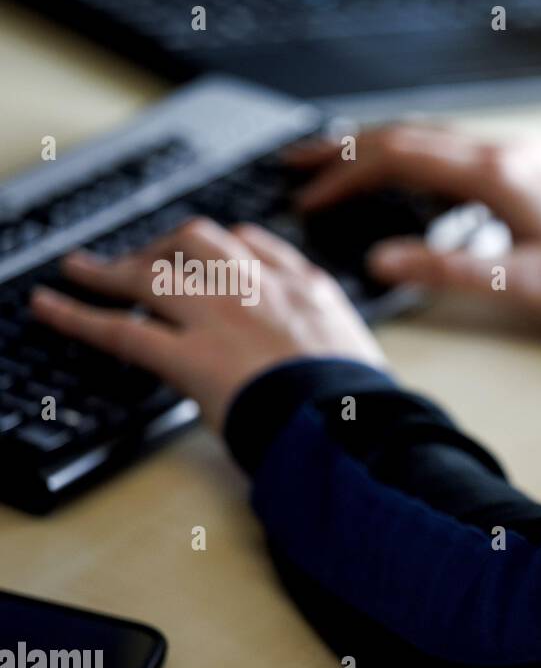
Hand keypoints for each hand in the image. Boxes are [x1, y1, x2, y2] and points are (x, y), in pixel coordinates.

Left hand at [30, 218, 385, 431]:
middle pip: (198, 241)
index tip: (206, 252)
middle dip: (162, 246)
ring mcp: (221, 317)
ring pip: (153, 273)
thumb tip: (328, 358)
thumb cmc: (364, 407)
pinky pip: (121, 329)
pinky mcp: (190, 356)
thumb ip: (335, 341)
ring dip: (110, 270)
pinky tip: (49, 307)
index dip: (220, 246)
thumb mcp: (361, 357)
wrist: (353, 426)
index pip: (254, 245)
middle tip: (141, 261)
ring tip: (80, 271)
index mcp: (308, 289)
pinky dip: (76, 316)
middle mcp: (261, 289)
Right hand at [287, 126, 540, 336]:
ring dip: (378, 149)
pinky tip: (398, 180)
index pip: (402, 157)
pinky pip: (454, 152)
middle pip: (408, 135)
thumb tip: (380, 262)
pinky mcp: (524, 168)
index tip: (310, 195)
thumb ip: (445, 270)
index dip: (347, 173)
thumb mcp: (518, 284)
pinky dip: (413, 159)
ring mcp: (515, 155)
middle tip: (297, 163)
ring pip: (430, 139)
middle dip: (348, 148)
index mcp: (498, 174)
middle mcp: (504, 152)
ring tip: (334, 166)